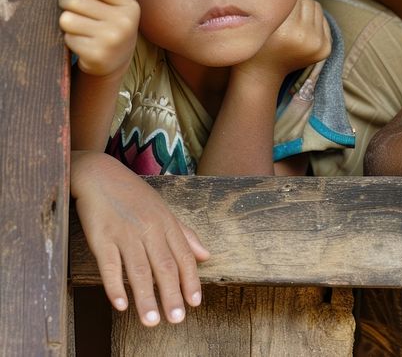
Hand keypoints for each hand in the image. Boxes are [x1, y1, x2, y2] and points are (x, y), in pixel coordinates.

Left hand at [59, 0, 138, 76]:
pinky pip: (68, 38)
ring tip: (75, 26)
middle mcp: (124, 22)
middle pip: (77, 0)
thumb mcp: (115, 7)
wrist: (116, 62)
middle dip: (64, 1)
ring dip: (65, 21)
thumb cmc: (109, 26)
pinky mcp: (97, 55)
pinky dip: (69, 38)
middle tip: (66, 7)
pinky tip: (81, 42)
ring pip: (67, 19)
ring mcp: (111, 40)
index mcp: (130, 6)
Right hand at [71, 151, 209, 325]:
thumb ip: (185, 234)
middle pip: (164, 267)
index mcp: (166, 223)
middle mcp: (149, 230)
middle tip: (177, 319)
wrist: (100, 175)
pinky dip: (115, 286)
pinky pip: (110, 265)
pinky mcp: (101, 238)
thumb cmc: (134, 195)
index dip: (190, 281)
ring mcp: (125, 234)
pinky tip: (121, 304)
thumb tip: (206, 256)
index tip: (195, 303)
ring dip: (146, 298)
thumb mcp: (164, 210)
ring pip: (139, 270)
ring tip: (152, 320)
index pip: (183, 256)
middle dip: (172, 295)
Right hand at [236, 0, 330, 82]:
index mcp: (286, 31)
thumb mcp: (257, 21)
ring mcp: (318, 45)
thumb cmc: (254, 43)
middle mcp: (305, 38)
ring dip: (306, 10)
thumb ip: (274, 3)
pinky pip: (324, 21)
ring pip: (317, 9)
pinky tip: (300, 30)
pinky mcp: (325, 49)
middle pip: (308, 1)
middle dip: (297, 3)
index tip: (276, 4)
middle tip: (285, 13)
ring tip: (292, 21)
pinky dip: (314, 21)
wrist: (262, 74)